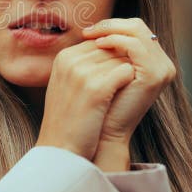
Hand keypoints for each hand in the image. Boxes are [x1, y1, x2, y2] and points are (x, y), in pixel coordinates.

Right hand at [35, 39, 134, 160]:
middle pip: (111, 47)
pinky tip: (124, 96)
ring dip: (127, 73)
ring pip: (121, 58)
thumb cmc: (68, 121)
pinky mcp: (96, 88)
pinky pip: (126, 71)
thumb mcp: (67, 85)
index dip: (113, 56)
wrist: (61, 150)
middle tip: (123, 85)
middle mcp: (72, 60)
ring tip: (122, 93)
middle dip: (122, 62)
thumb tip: (111, 52)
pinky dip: (130, 82)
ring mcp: (83, 73)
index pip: (98, 41)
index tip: (117, 74)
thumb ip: (83, 65)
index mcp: (64, 58)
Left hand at [81, 18, 176, 146]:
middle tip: (87, 31)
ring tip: (90, 37)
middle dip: (110, 25)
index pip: (134, 30)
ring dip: (110, 30)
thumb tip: (91, 27)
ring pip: (137, 31)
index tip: (87, 32)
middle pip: (137, 26)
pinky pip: (135, 45)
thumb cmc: (100, 104)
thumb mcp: (105, 71)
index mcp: (153, 61)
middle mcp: (162, 64)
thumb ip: (107, 50)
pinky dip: (115, 40)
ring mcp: (162, 69)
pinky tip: (98, 45)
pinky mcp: (155, 74)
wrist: (103, 133)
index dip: (110, 27)